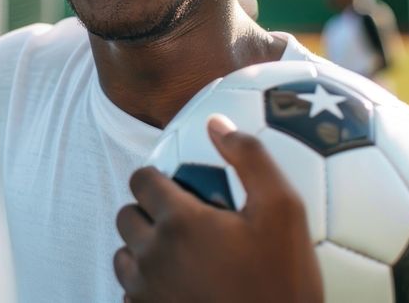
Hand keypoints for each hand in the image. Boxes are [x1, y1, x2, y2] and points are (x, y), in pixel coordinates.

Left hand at [114, 115, 322, 302]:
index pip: (140, 180)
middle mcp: (153, 256)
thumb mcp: (284, 209)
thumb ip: (250, 157)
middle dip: (146, 211)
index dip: (156, 177)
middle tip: (180, 219)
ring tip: (177, 253)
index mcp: (179, 222)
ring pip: (123, 257)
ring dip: (142, 249)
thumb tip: (217, 123)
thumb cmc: (285, 280)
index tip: (177, 185)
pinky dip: (146, 286)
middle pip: (126, 216)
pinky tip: (178, 286)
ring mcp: (146, 293)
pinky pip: (130, 294)